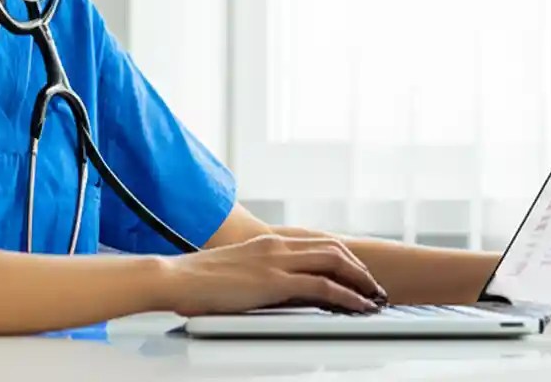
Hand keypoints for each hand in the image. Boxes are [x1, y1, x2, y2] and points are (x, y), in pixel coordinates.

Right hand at [159, 234, 387, 316]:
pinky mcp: (274, 282)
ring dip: (360, 281)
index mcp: (269, 244)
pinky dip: (346, 295)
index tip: (357, 273)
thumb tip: (278, 292)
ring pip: (335, 263)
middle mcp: (278, 247)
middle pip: (334, 250)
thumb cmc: (198, 281)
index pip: (318, 244)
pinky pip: (322, 286)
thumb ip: (260, 276)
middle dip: (359, 269)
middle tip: (374, 287)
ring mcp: (277, 262)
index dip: (344, 258)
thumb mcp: (237, 273)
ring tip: (374, 298)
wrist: (176, 278)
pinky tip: (357, 306)